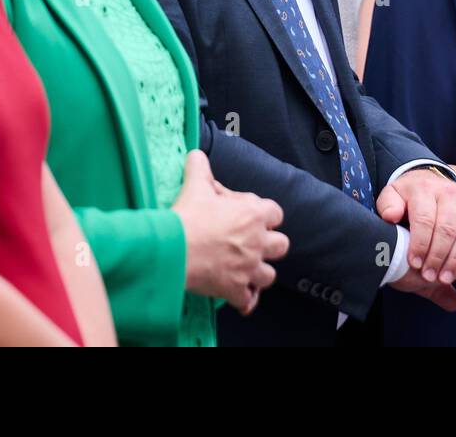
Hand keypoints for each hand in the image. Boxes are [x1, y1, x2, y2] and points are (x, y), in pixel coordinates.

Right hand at [172, 151, 288, 314]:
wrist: (174, 249)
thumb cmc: (188, 216)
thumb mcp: (195, 185)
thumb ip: (200, 167)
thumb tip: (196, 154)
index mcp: (253, 214)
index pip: (276, 212)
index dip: (264, 213)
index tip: (246, 214)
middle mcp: (257, 242)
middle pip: (281, 245)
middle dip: (268, 244)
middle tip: (249, 242)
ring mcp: (249, 268)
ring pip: (269, 275)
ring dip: (258, 272)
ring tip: (243, 269)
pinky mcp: (235, 289)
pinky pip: (249, 301)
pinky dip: (244, 299)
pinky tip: (236, 295)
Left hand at [377, 169, 455, 282]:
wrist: (428, 183)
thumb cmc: (408, 198)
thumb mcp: (391, 197)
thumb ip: (388, 206)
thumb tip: (391, 216)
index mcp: (423, 188)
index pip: (424, 219)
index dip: (420, 244)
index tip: (415, 264)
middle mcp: (448, 190)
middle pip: (446, 229)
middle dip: (437, 257)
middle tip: (429, 276)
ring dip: (455, 258)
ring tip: (445, 277)